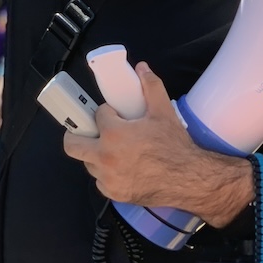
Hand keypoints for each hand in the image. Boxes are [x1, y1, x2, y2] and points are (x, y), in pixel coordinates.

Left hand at [62, 62, 252, 227]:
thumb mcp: (164, 112)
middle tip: (91, 131)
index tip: (115, 114)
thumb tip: (142, 68)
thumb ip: (151, 86)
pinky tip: (122, 168)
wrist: (190, 179)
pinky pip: (101, 181)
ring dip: (96, 154)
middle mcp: (105, 158)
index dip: (107, 112)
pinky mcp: (114, 194)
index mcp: (113, 134)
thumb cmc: (175, 145)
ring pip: (88, 163)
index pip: (98, 115)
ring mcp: (108, 179)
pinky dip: (107, 174)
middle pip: (72, 145)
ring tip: (114, 149)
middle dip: (78, 134)